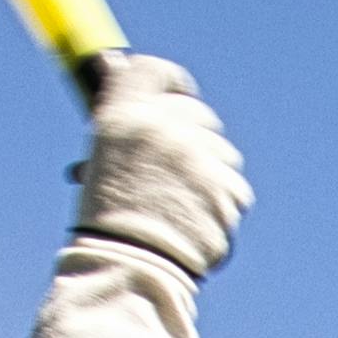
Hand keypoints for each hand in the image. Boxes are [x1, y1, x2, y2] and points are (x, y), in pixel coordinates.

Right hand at [67, 48, 248, 284]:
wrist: (130, 267)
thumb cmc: (108, 222)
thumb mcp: (102, 162)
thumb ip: (123, 122)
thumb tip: (119, 71)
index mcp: (121, 116)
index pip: (151, 70)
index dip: (169, 80)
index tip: (177, 91)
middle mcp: (160, 127)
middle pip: (194, 110)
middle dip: (193, 132)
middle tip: (182, 160)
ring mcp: (195, 156)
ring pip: (220, 150)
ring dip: (209, 172)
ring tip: (183, 205)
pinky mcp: (224, 186)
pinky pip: (235, 185)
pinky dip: (223, 203)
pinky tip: (200, 221)